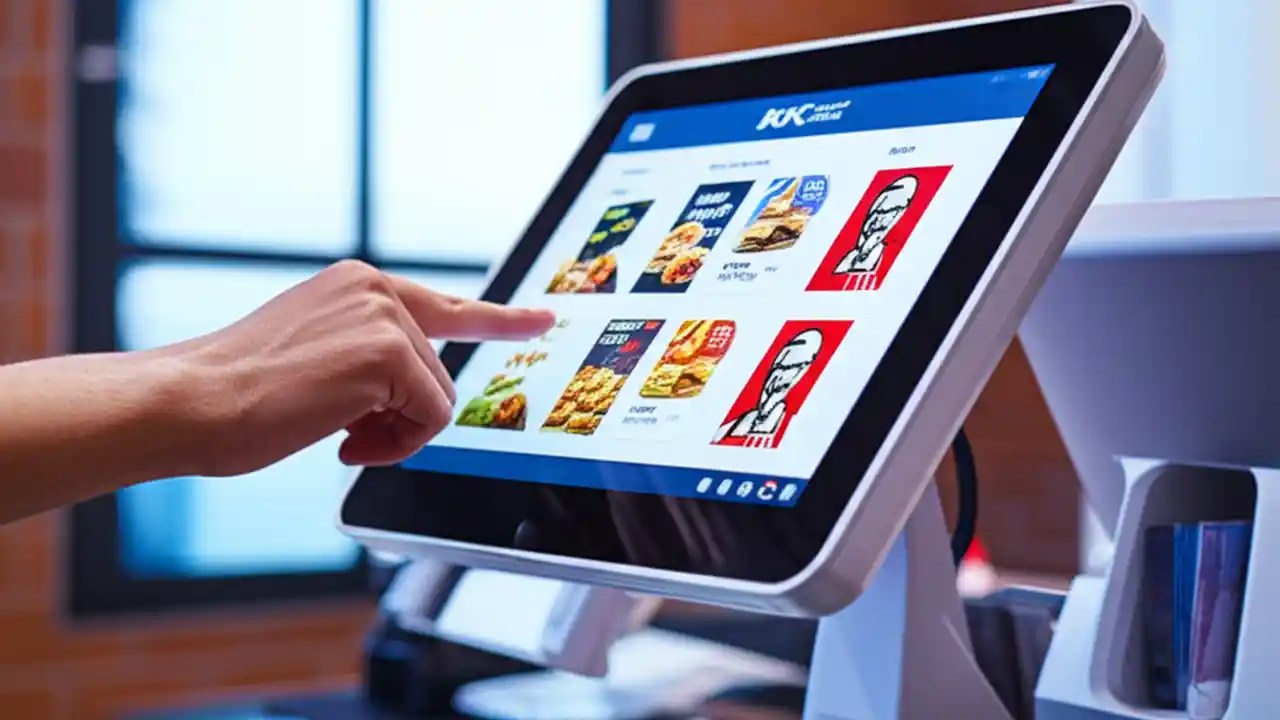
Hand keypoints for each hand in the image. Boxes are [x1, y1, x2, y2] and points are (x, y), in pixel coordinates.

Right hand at [176, 260, 553, 474]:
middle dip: (400, 418)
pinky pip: (431, 417)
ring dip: (394, 434)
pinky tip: (344, 440)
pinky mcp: (388, 351)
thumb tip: (420, 390)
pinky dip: (395, 444)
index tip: (542, 320)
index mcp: (358, 284)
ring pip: (437, 399)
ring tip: (336, 433)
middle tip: (345, 432)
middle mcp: (375, 287)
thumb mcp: (317, 356)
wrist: (191, 402)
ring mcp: (384, 315)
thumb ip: (372, 356)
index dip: (500, 320)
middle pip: (437, 374)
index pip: (445, 306)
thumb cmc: (240, 394)